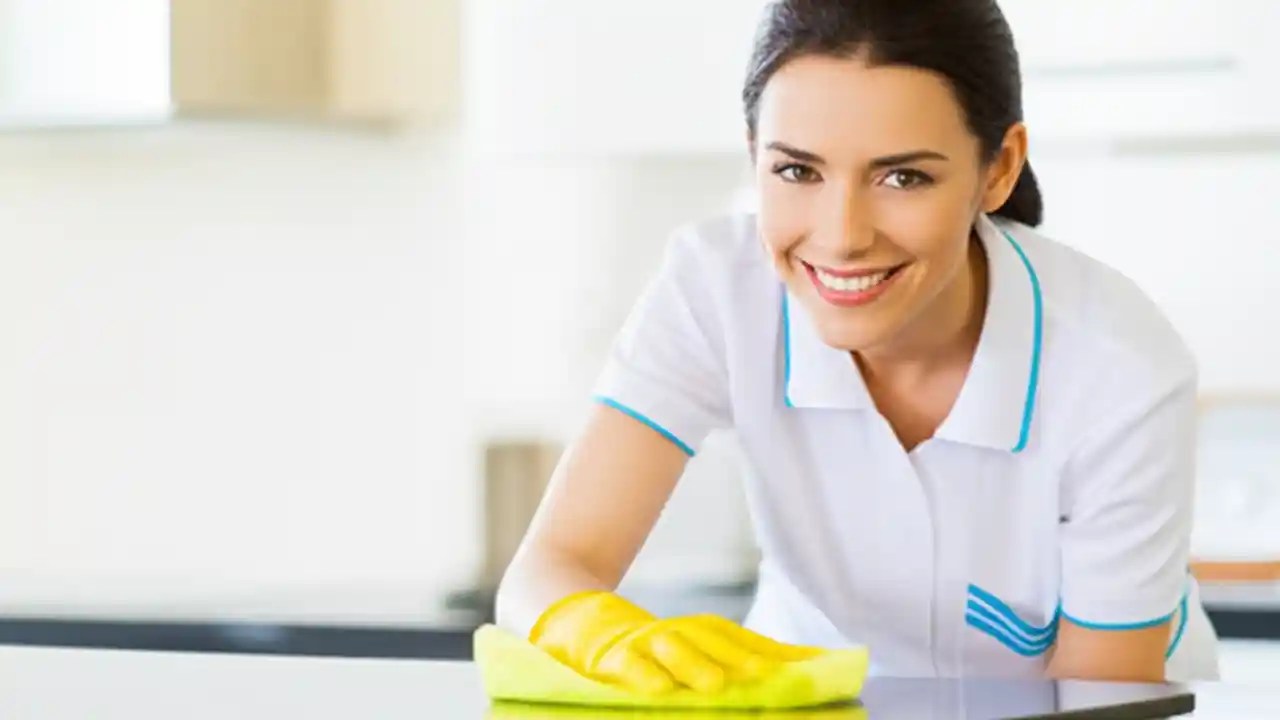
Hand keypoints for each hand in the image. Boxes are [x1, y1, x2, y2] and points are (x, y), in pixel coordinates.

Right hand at [529, 590, 823, 694]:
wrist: (555, 604)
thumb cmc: (622, 642)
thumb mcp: (667, 648)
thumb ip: (709, 657)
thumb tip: (780, 670)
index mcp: (684, 632)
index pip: (730, 638)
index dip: (763, 650)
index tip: (801, 667)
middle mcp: (664, 633)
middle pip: (707, 640)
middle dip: (737, 658)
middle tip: (768, 677)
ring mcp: (632, 642)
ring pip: (668, 648)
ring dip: (692, 664)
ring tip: (716, 685)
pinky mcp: (598, 655)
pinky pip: (621, 665)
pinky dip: (639, 675)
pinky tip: (656, 691)